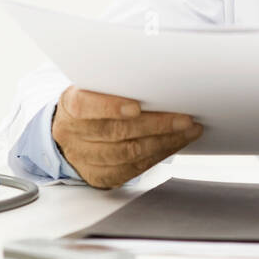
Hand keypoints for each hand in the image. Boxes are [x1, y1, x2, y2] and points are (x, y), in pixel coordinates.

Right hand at [51, 86, 202, 189]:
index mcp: (70, 107)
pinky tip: (175, 144)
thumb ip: (115, 86)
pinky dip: (158, 155)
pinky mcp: (100, 177)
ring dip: (164, 142)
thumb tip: (156, 82)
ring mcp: (85, 160)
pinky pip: (133, 169)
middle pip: (116, 133)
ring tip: (188, 130)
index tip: (136, 106)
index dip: (110, 107)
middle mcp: (74, 136)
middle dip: (155, 125)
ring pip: (128, 154)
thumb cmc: (91, 102)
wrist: (71, 132)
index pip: (84, 106)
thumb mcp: (94, 88)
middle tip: (184, 118)